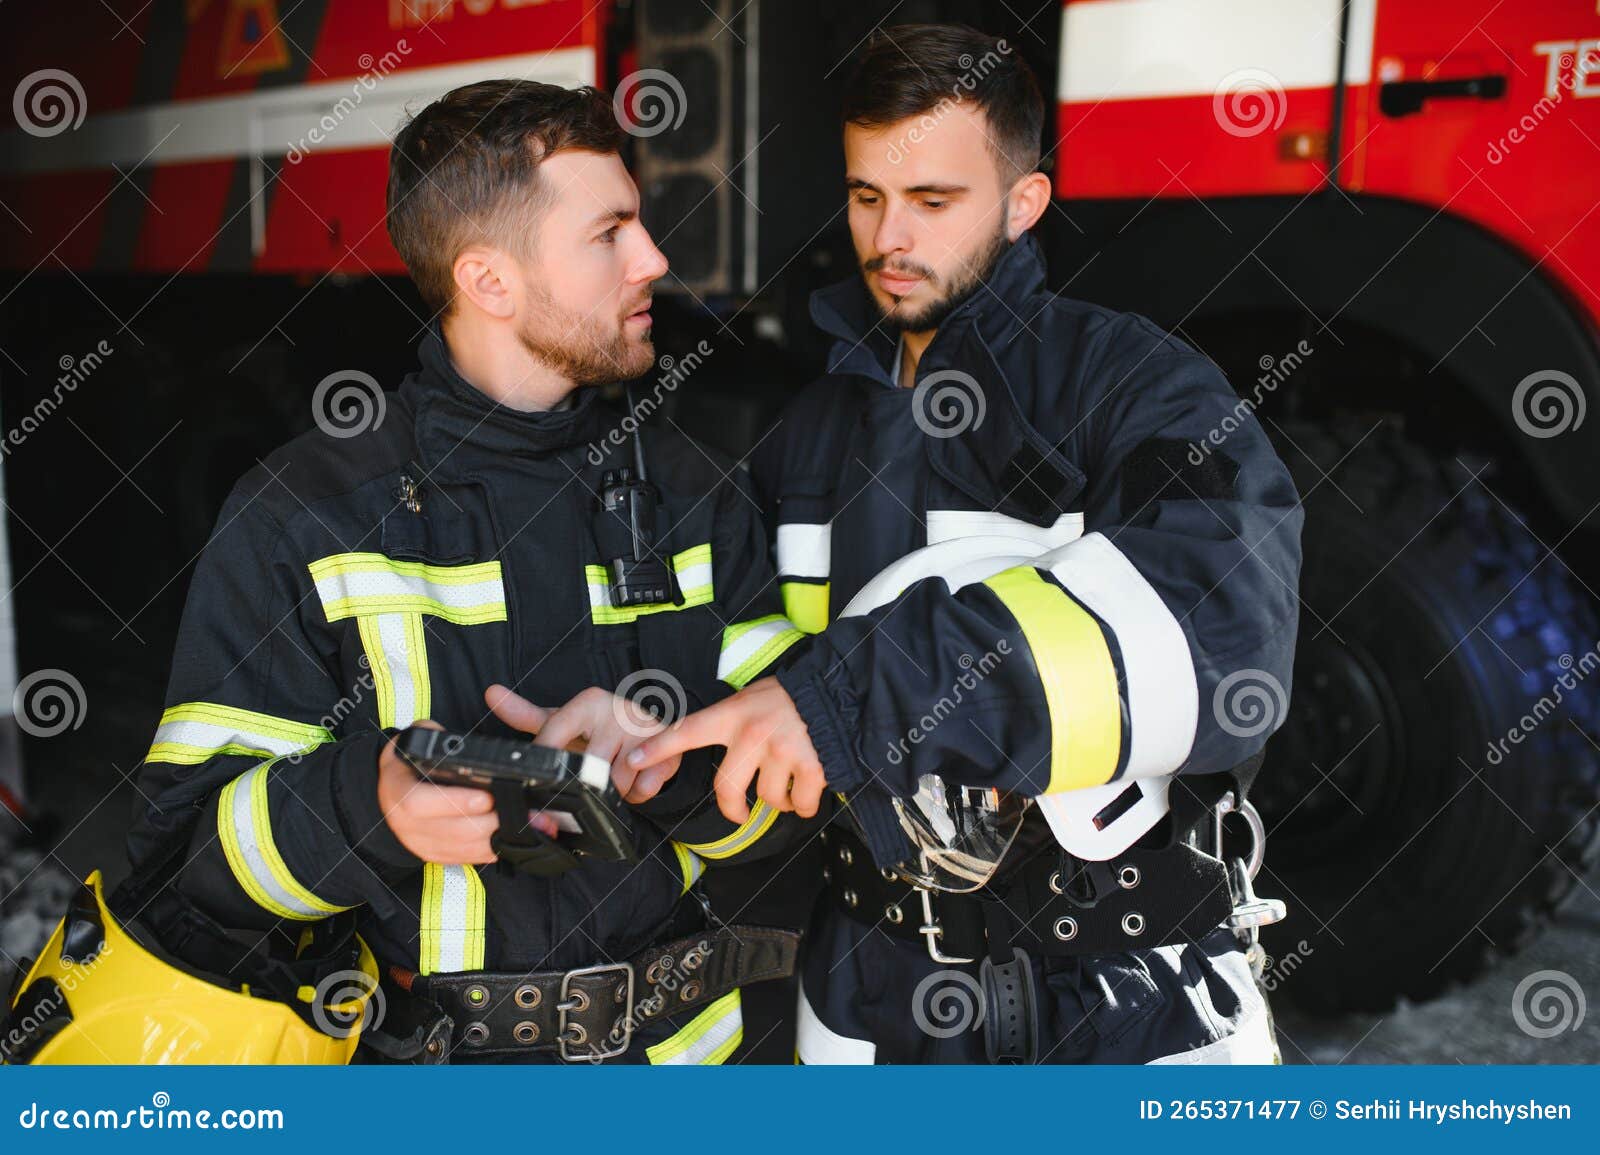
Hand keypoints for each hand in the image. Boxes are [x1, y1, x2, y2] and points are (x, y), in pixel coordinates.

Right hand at [377, 719, 556, 863]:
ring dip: (496, 839)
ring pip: (462, 849)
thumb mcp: (413, 740)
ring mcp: (420, 843)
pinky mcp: (435, 855)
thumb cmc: (406, 763)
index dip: (456, 802)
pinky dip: (490, 850)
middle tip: (518, 811)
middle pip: (452, 831)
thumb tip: (461, 743)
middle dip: (489, 823)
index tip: (486, 797)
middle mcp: (406, 823)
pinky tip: (510, 838)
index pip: (421, 803)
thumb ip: (434, 736)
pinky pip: (465, 858)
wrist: (390, 790)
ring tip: (524, 823)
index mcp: (398, 791)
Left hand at [484, 684, 681, 803]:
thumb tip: (489, 693)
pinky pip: (643, 789)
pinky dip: (637, 794)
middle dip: (586, 785)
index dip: (544, 766)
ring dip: (613, 793)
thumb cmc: (596, 729)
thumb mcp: (562, 721)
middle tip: (587, 783)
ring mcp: (644, 728)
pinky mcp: (667, 747)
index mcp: (587, 702)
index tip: (539, 783)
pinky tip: (636, 778)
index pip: (554, 737)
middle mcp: (616, 709)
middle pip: (587, 769)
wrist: (647, 729)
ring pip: (617, 783)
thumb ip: (525, 714)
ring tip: (613, 779)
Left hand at [626, 677, 824, 821]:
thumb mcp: (753, 698)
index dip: (659, 748)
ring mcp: (782, 750)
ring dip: (778, 801)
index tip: (632, 761)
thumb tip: (710, 748)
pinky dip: (804, 805)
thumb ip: (732, 723)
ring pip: (767, 799)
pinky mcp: (810, 767)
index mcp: (735, 714)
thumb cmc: (792, 698)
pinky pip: (799, 805)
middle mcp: (753, 733)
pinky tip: (808, 789)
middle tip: (739, 813)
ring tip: (789, 782)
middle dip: (733, 809)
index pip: (688, 731)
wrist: (838, 693)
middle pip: (727, 790)